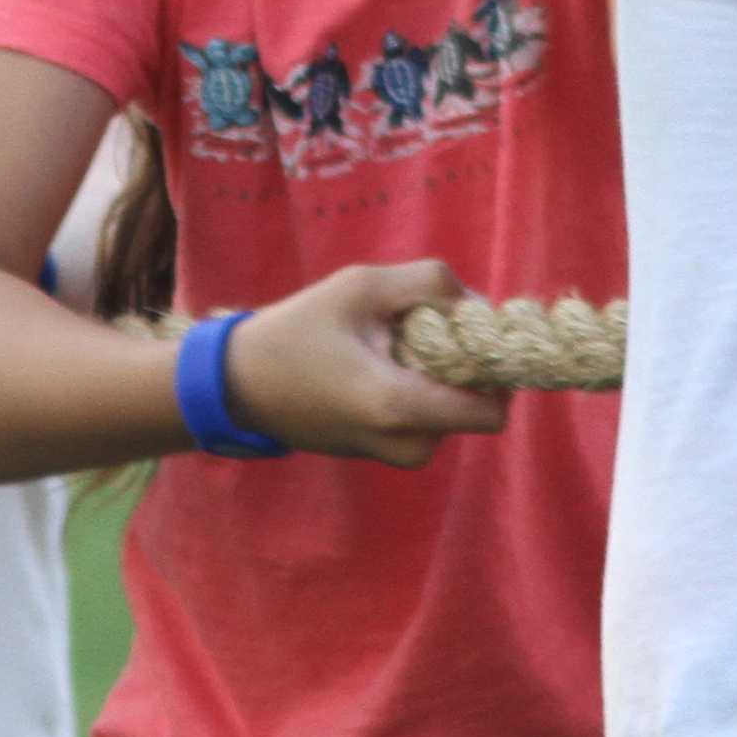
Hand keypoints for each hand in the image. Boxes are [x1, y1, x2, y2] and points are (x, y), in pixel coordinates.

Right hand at [221, 261, 512, 468]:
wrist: (239, 385)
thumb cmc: (298, 330)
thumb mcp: (362, 285)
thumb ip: (431, 283)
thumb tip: (477, 304)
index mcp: (400, 408)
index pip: (493, 411)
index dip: (498, 369)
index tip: (472, 333)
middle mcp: (404, 443)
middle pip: (475, 407)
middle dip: (463, 366)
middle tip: (420, 330)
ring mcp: (393, 454)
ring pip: (451, 411)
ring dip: (438, 375)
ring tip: (388, 346)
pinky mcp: (382, 452)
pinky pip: (425, 418)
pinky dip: (418, 389)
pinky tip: (377, 364)